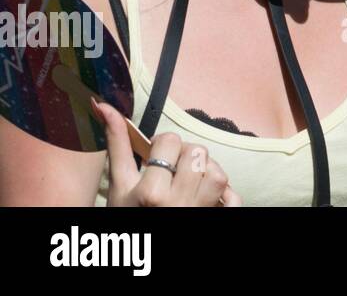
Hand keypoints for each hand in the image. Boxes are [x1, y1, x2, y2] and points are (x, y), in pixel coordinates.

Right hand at [94, 100, 239, 206]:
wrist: (140, 250)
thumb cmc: (126, 215)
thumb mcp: (118, 185)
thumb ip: (117, 145)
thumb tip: (103, 105)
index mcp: (150, 192)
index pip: (171, 141)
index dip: (164, 145)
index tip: (156, 159)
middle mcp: (177, 202)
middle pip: (197, 152)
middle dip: (184, 156)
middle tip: (171, 171)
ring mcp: (198, 212)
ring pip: (218, 171)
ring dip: (206, 172)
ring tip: (187, 182)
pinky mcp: (213, 219)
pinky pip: (233, 198)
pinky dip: (225, 194)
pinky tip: (206, 197)